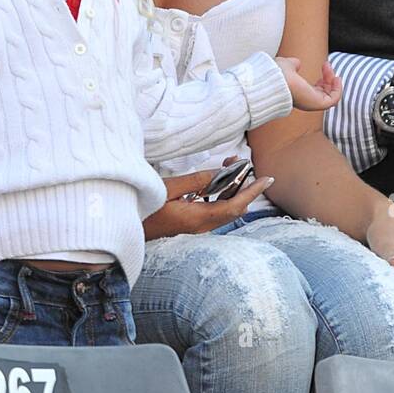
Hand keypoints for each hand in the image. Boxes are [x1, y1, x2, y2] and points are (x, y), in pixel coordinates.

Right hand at [143, 165, 274, 238]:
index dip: (253, 191)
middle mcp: (200, 226)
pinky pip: (213, 210)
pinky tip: (213, 182)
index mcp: (197, 218)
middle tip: (242, 163)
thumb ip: (197, 181)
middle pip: (233, 208)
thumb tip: (220, 173)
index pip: (234, 205)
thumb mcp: (169, 189)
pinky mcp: (190, 224)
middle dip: (243, 186)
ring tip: (229, 166)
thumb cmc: (143, 207)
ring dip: (231, 189)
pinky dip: (220, 195)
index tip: (267, 179)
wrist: (126, 229)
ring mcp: (195, 227)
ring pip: (224, 209)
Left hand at [277, 56, 341, 111]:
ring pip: (330, 96)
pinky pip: (333, 100)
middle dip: (329, 78)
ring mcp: (312, 103)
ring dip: (334, 82)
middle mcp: (305, 101)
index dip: (324, 79)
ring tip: (330, 69)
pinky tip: (336, 78)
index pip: (316, 90)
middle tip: (327, 65)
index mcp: (299, 93)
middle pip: (324, 93)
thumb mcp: (288, 66)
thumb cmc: (276, 73)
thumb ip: (293, 65)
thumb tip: (297, 63)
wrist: (273, 79)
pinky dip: (338, 89)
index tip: (324, 66)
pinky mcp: (317, 104)